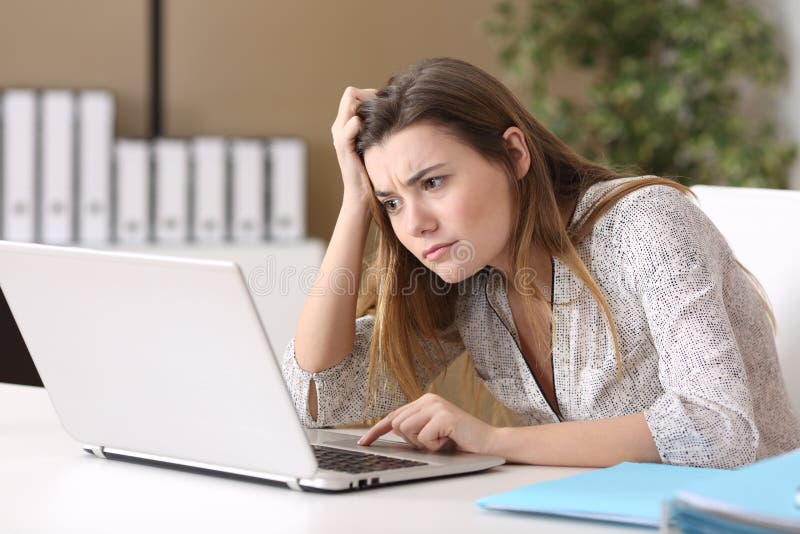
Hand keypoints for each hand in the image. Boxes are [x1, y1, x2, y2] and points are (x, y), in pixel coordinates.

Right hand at [331, 86, 377, 206]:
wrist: (362, 194)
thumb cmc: (372, 169)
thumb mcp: (375, 141)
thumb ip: (377, 126)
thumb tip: (394, 108)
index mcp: (345, 124)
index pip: (354, 93)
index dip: (370, 94)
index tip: (385, 107)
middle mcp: (339, 126)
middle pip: (351, 93)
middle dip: (370, 98)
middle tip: (386, 112)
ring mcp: (339, 135)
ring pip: (350, 102)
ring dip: (368, 107)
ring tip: (382, 122)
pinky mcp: (343, 145)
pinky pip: (352, 123)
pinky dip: (365, 123)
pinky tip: (377, 133)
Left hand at [357, 393, 497, 454]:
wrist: (488, 443)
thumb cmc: (459, 440)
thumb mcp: (431, 432)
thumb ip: (413, 429)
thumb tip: (391, 431)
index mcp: (424, 401)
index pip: (393, 416)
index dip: (376, 430)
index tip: (363, 442)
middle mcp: (428, 399)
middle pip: (397, 424)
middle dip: (410, 440)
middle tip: (433, 441)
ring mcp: (436, 406)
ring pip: (407, 430)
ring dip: (422, 443)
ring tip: (441, 440)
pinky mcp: (443, 416)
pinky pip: (423, 438)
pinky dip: (434, 446)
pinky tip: (448, 440)